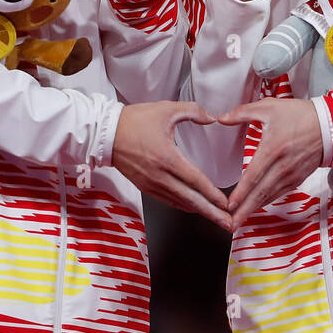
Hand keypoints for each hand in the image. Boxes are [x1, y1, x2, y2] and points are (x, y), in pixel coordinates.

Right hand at [113, 101, 231, 230]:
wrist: (105, 133)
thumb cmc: (134, 121)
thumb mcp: (166, 109)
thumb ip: (193, 111)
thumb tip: (212, 118)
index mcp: (167, 158)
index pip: (195, 181)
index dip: (212, 194)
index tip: (226, 204)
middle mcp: (159, 176)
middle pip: (190, 200)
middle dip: (211, 213)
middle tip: (228, 223)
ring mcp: (151, 184)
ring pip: (180, 203)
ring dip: (200, 212)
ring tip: (216, 219)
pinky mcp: (145, 187)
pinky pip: (168, 200)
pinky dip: (184, 206)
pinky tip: (194, 208)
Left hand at [217, 98, 321, 227]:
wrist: (331, 125)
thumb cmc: (301, 115)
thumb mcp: (270, 107)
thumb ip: (243, 113)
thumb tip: (222, 118)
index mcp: (273, 149)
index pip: (253, 176)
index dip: (240, 193)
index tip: (228, 206)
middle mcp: (282, 166)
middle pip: (260, 193)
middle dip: (244, 210)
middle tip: (230, 224)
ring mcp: (292, 174)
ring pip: (270, 196)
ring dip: (254, 209)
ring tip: (240, 221)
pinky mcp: (299, 178)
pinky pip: (280, 193)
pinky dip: (267, 202)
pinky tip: (257, 207)